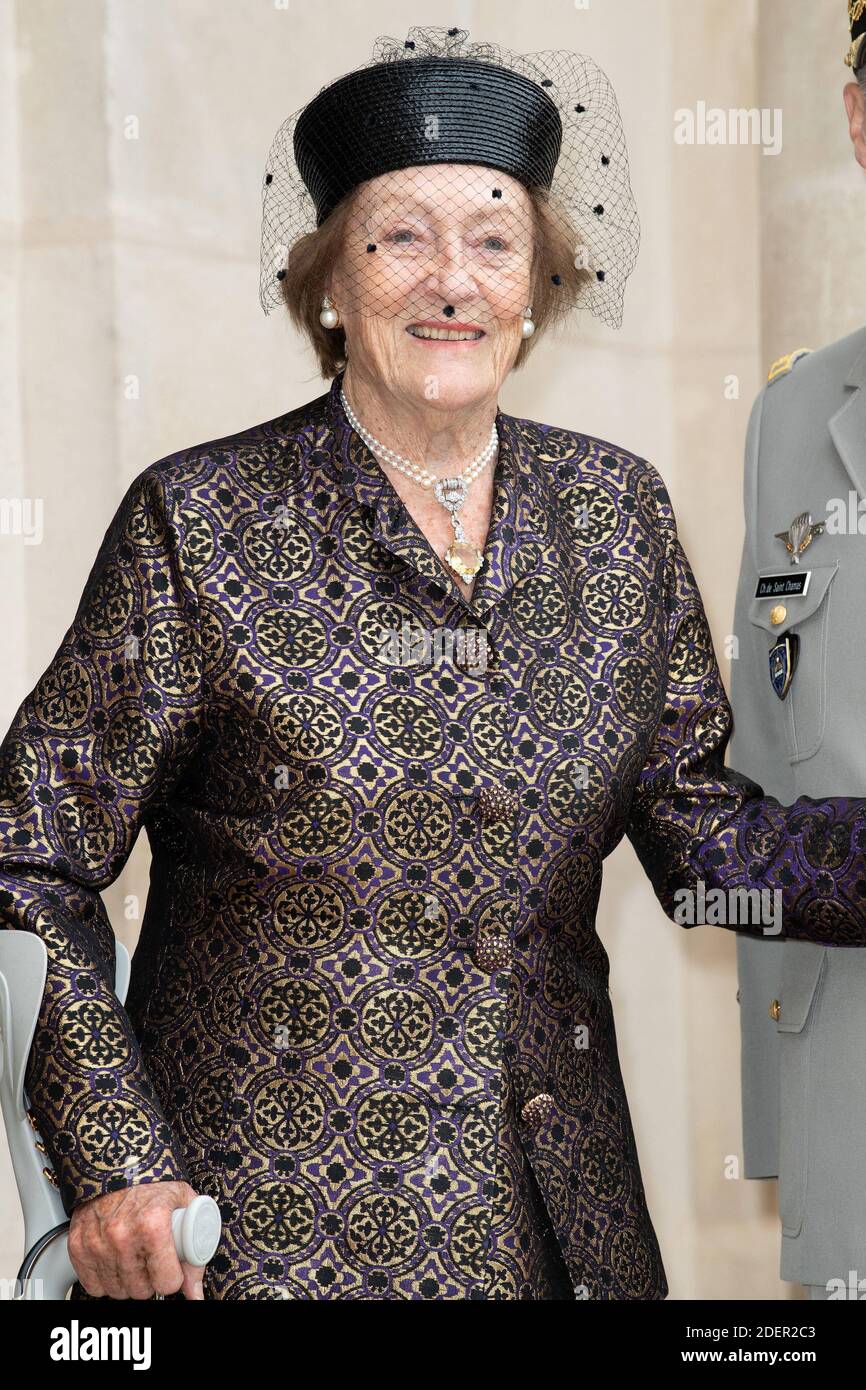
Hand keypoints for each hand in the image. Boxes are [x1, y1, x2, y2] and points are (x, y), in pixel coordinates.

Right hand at [68, 1180, 205, 1299]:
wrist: (119, 1162)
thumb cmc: (153, 1182)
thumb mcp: (185, 1205)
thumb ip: (194, 1250)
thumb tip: (194, 1291)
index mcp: (153, 1225)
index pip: (167, 1282)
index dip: (172, 1277)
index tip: (171, 1268)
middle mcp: (122, 1236)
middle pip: (141, 1290)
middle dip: (150, 1280)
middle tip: (152, 1260)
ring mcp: (98, 1243)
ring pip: (117, 1290)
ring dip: (127, 1281)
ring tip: (134, 1258)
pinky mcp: (78, 1245)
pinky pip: (93, 1285)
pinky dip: (104, 1278)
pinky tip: (114, 1260)